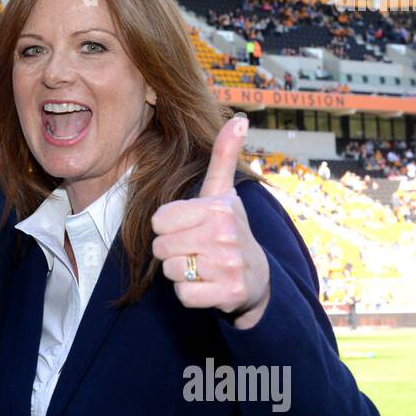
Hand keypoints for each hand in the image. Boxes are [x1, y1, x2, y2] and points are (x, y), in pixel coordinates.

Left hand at [150, 113, 270, 328]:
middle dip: (173, 252)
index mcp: (218, 208)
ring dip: (182, 273)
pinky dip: (191, 295)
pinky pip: (184, 295)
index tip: (191, 229)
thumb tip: (241, 119)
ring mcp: (229, 265)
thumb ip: (224, 156)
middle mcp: (225, 234)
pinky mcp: (228, 294)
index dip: (169, 228)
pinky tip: (208, 285)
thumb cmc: (229, 231)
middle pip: (161, 247)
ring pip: (171, 271)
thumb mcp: (224, 194)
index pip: (158, 221)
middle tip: (196, 250)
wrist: (257, 279)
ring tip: (203, 267)